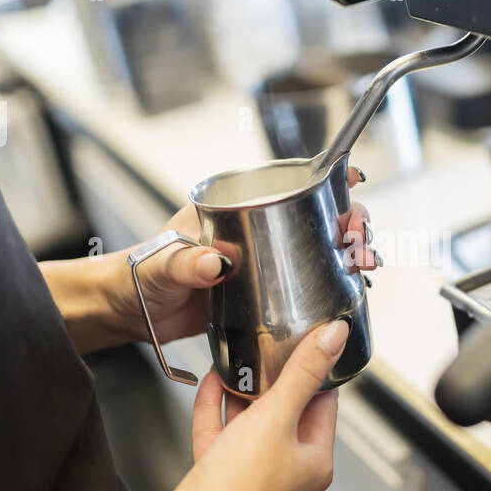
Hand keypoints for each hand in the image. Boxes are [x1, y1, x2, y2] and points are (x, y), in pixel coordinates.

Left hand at [117, 167, 378, 345]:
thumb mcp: (160, 266)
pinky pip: (303, 283)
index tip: (351, 179)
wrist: (127, 312)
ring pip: (316, 249)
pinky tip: (350, 290)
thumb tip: (213, 263)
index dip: (323, 179)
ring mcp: (259, 262)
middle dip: (346, 222)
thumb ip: (183, 264)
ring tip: (363, 265)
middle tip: (358, 239)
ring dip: (346, 253)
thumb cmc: (136, 276)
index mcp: (228, 208)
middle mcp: (250, 230)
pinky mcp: (261, 294)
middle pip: (313, 216)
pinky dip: (330, 283)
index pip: (284, 184)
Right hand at [136, 319, 349, 490]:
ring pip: (251, 426)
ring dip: (243, 394)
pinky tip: (210, 385)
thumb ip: (302, 374)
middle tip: (266, 345)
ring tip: (236, 360)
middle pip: (287, 414)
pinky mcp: (220, 482)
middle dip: (274, 380)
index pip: (324, 405)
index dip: (315, 370)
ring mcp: (252, 480)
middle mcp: (287, 474)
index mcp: (314, 463)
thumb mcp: (275, 419)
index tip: (305, 341)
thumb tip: (334, 338)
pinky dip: (217, 411)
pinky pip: (221, 439)